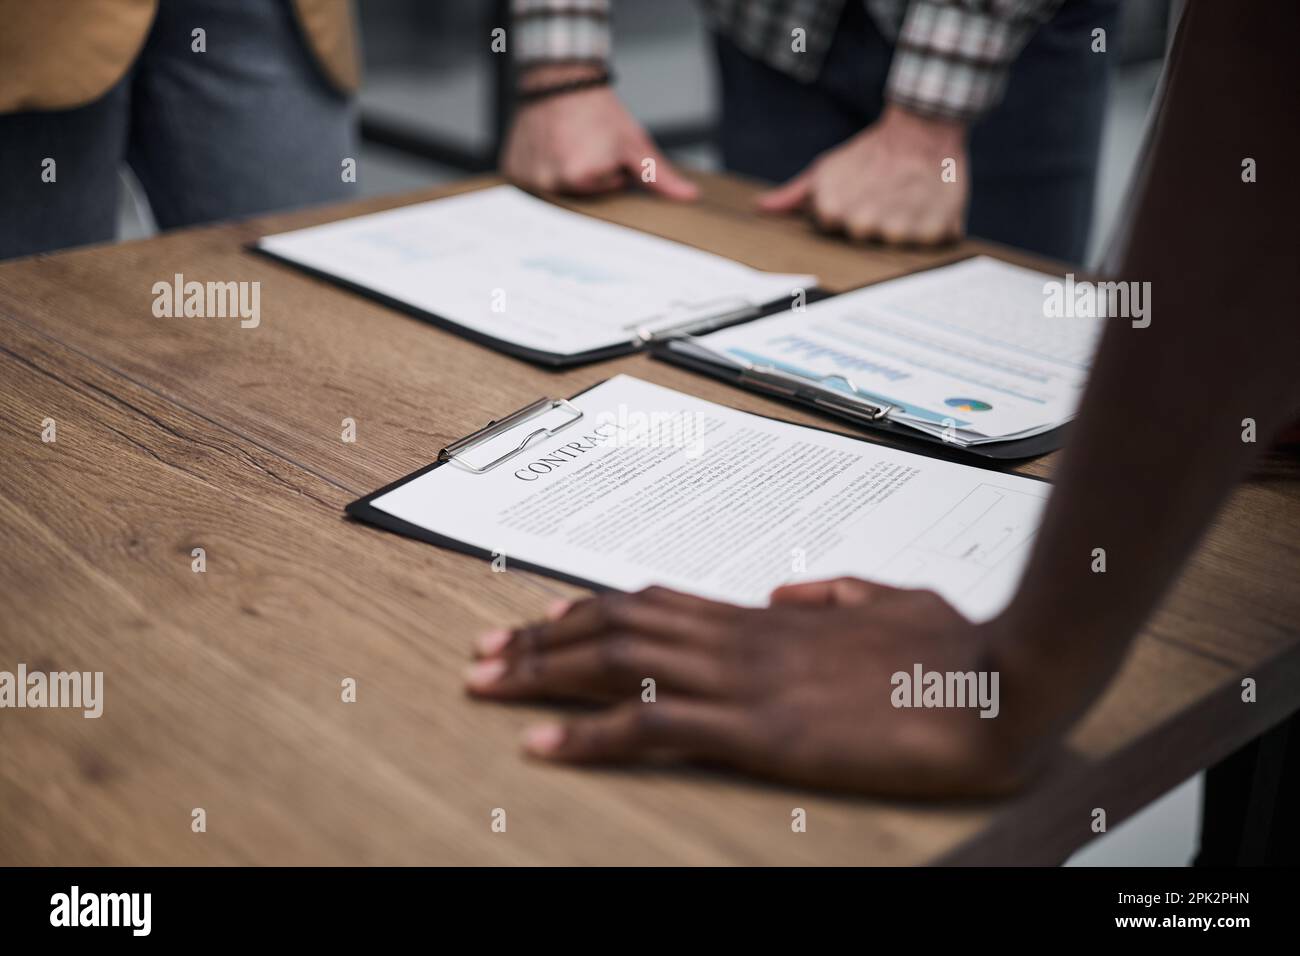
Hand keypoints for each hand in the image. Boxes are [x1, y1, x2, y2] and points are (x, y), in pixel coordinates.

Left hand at [465, 580, 1047, 797]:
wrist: (1001, 680)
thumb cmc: (956, 646)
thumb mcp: (890, 598)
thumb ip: (833, 591)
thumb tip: (787, 590)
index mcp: (771, 616)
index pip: (658, 602)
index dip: (592, 609)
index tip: (546, 619)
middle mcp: (744, 637)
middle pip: (617, 625)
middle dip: (541, 639)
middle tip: (484, 649)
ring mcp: (747, 680)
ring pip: (618, 665)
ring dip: (541, 673)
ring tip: (483, 682)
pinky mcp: (761, 730)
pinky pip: (654, 728)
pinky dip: (589, 735)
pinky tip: (542, 742)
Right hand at [501, 67, 697, 199]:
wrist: (560, 79)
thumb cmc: (598, 111)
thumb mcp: (633, 143)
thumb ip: (659, 175)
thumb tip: (690, 197)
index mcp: (579, 179)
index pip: (605, 193)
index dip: (610, 172)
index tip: (602, 149)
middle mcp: (550, 183)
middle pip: (579, 195)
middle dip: (588, 175)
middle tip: (584, 146)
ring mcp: (527, 178)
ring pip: (556, 188)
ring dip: (564, 171)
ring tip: (565, 145)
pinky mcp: (512, 171)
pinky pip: (531, 181)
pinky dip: (541, 168)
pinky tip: (547, 149)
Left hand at [759, 104, 967, 244]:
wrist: (922, 129)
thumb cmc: (871, 151)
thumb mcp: (826, 169)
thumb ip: (794, 195)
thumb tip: (763, 207)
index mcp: (832, 211)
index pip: (833, 230)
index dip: (845, 211)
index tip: (857, 193)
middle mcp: (863, 224)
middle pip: (863, 239)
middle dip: (872, 220)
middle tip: (882, 194)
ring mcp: (898, 229)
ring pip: (895, 243)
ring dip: (902, 225)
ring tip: (904, 197)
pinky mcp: (931, 232)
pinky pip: (927, 243)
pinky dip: (929, 227)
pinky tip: (924, 203)